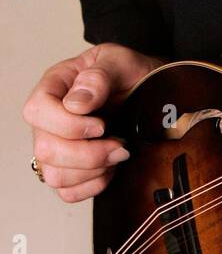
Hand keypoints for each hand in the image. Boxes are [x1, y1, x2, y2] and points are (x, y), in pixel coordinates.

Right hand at [22, 43, 166, 202]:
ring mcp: (57, 146)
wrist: (152, 92)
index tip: (101, 125)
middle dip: (87, 153)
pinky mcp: (71, 169)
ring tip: (118, 153)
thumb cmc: (132, 74)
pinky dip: (92, 186)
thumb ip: (98, 76)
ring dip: (92, 170)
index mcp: (56, 87)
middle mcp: (51, 119)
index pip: (37, 111)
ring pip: (54, 175)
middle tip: (119, 144)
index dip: (67, 124)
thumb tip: (76, 103)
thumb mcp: (121, 62)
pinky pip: (68, 192)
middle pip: (45, 149)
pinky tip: (110, 168)